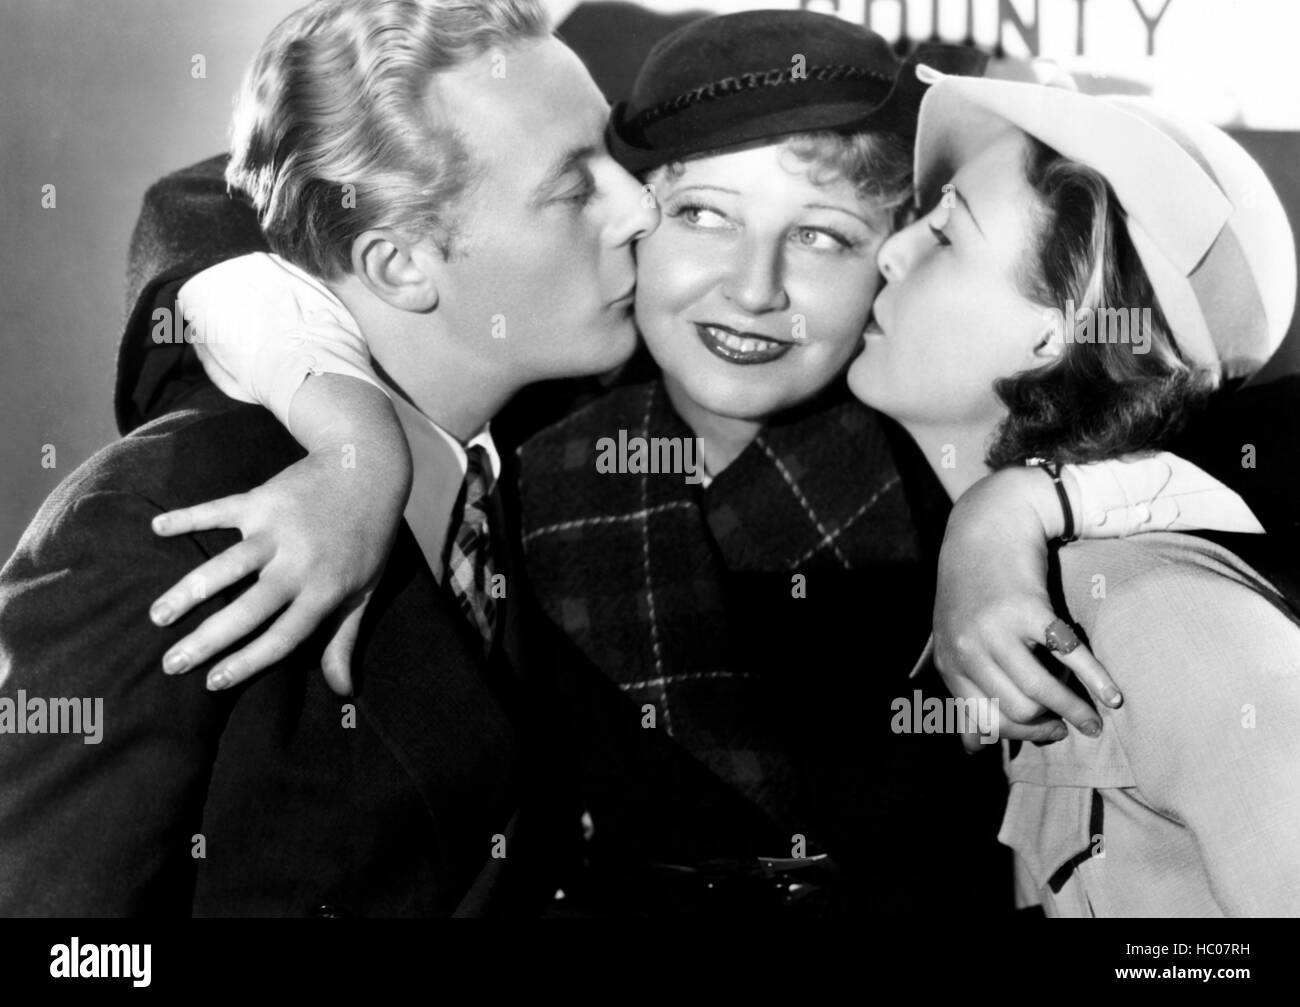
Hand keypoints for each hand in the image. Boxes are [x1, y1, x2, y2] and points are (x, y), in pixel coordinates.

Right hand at [147, 375, 410, 694]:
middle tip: (169, 663)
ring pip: (226, 566)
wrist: (368, 470)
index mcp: (324, 591)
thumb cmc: (367, 539)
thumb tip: (342, 690)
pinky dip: (187, 517)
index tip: (213, 682)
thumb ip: (344, 639)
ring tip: (157, 616)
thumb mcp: (364, 591)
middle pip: (248, 610)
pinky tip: (157, 527)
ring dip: (188, 591)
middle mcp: (298, 564)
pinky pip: (217, 511)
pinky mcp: (261, 499)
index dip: (248, 662)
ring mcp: (277, 530)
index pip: (283, 637)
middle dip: (207, 640)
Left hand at [933, 466, 1122, 751]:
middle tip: (1069, 727)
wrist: (986, 526)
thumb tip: (971, 749)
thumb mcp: (954, 639)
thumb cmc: (972, 589)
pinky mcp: (1029, 611)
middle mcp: (968, 650)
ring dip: (1075, 713)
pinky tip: (1114, 697)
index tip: (1044, 733)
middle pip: (1017, 712)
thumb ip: (964, 689)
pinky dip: (1096, 680)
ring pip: (1040, 694)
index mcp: (950, 663)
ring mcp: (997, 631)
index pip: (985, 721)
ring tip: (1095, 723)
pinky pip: (1069, 657)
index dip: (1018, 734)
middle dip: (1047, 728)